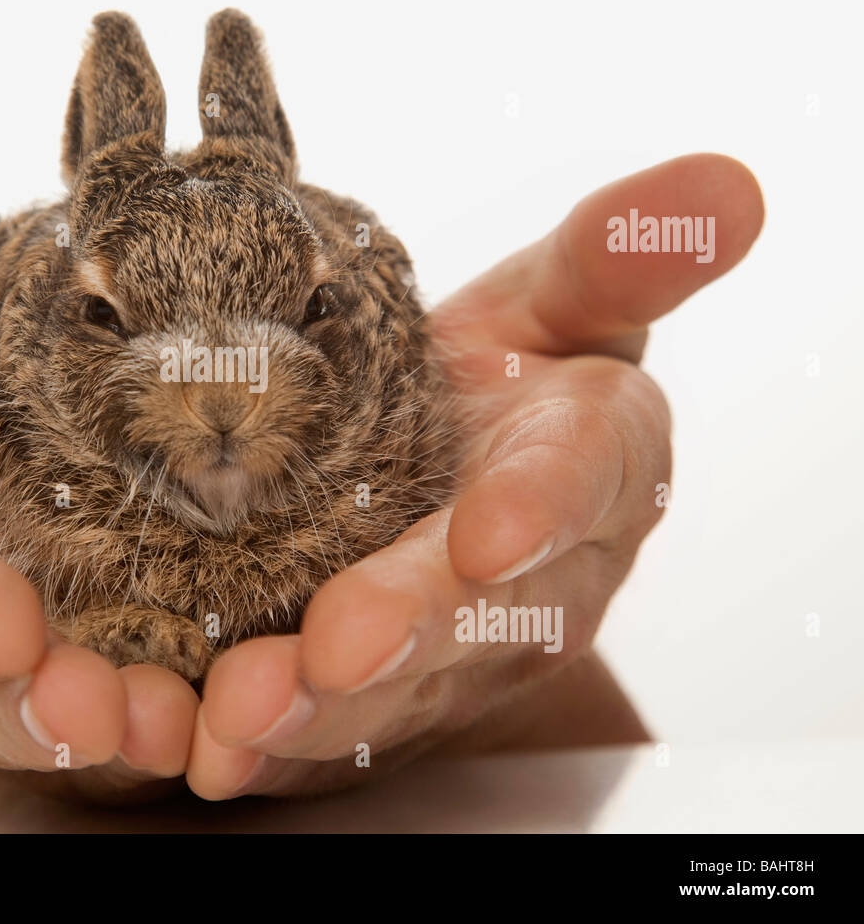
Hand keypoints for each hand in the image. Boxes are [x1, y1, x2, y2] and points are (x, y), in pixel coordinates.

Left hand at [186, 153, 764, 798]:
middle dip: (410, 631)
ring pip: (399, 692)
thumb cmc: (508, 375)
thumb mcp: (552, 301)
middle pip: (479, 615)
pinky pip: (328, 732)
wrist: (440, 459)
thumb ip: (614, 257)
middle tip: (337, 644)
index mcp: (593, 468)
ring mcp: (455, 653)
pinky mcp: (381, 696)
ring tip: (244, 710)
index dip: (542, 507)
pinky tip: (206, 748)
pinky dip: (267, 746)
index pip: (583, 483)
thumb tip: (726, 185)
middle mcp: (535, 581)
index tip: (491, 530)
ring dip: (322, 708)